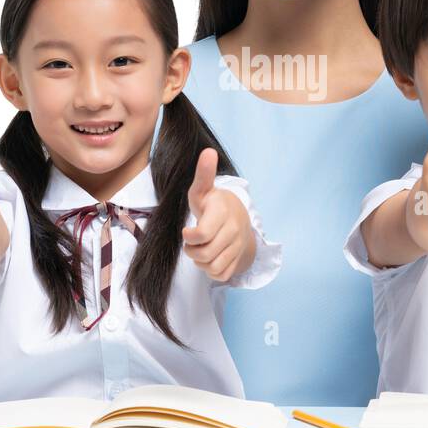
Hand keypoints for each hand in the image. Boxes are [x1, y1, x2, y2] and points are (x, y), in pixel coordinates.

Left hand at [182, 147, 252, 282]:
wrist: (239, 218)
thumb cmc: (214, 204)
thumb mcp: (204, 190)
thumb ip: (204, 174)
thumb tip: (208, 151)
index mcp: (223, 213)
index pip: (203, 234)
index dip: (190, 237)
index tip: (188, 232)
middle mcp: (234, 230)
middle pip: (205, 254)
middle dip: (192, 251)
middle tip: (191, 242)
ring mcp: (238, 247)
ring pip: (213, 267)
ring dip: (201, 262)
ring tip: (200, 250)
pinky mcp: (239, 261)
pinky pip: (221, 276)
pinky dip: (211, 271)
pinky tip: (210, 258)